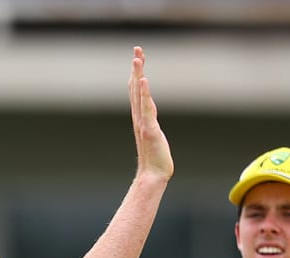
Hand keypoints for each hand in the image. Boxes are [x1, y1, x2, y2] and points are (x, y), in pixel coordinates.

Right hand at [130, 47, 173, 181]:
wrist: (153, 175)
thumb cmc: (155, 157)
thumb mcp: (153, 135)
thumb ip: (151, 122)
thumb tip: (150, 114)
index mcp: (140, 117)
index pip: (137, 90)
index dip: (137, 72)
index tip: (138, 57)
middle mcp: (139, 117)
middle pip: (135, 87)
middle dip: (137, 67)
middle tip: (137, 49)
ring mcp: (143, 123)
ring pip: (139, 94)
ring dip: (138, 75)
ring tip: (137, 59)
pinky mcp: (150, 130)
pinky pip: (146, 109)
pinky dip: (144, 94)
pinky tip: (143, 81)